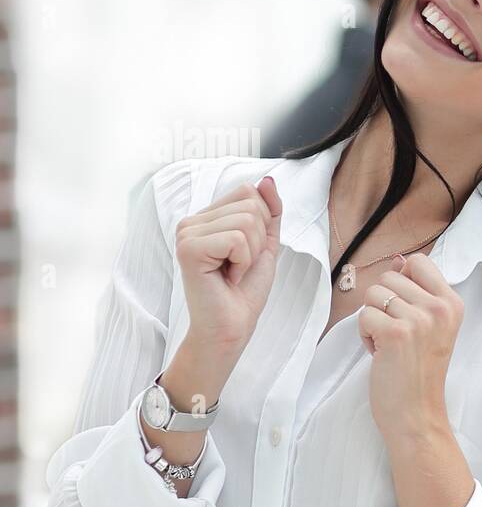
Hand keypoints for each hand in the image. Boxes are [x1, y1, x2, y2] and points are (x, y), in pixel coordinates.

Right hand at [175, 175, 281, 357]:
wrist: (232, 326)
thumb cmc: (244, 290)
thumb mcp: (265, 243)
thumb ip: (269, 210)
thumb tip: (266, 180)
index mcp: (206, 218)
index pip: (248, 192)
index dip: (261, 224)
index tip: (245, 253)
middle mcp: (191, 222)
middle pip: (250, 204)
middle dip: (257, 240)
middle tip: (238, 266)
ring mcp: (186, 234)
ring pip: (246, 221)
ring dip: (250, 254)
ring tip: (232, 272)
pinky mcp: (189, 249)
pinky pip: (237, 239)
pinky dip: (242, 262)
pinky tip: (227, 277)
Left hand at [359, 253, 463, 440]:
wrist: (417, 415)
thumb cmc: (420, 374)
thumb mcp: (432, 328)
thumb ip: (418, 294)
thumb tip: (397, 262)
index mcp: (453, 304)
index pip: (419, 262)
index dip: (402, 281)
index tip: (404, 307)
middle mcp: (439, 308)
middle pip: (390, 277)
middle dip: (384, 304)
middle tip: (398, 335)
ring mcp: (418, 319)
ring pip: (373, 294)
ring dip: (373, 319)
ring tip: (390, 344)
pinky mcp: (395, 333)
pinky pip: (363, 315)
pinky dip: (365, 336)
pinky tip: (381, 354)